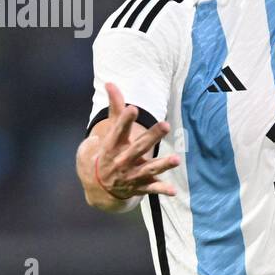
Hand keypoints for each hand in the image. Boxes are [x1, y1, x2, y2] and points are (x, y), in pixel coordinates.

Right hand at [88, 82, 179, 200]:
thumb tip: (110, 82)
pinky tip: (174, 191)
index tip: (133, 107)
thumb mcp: (110, 132)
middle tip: (166, 125)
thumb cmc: (109, 152)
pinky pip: (151, 189)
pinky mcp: (140, 186)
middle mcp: (122, 161)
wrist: (99, 186)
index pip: (118, 131)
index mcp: (113, 146)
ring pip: (148, 170)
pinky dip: (161, 190)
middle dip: (151, 137)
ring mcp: (131, 175)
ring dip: (162, 165)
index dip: (124, 120)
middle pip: (138, 148)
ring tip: (176, 159)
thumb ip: (115, 108)